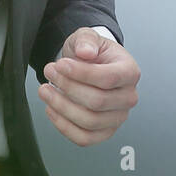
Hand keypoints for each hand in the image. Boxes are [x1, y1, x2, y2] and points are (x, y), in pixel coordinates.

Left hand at [38, 26, 139, 146]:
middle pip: (98, 102)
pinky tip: (51, 109)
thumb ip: (87, 40)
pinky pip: (84, 138)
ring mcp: (118, 117)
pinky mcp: (104, 132)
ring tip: (45, 90)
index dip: (82, 73)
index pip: (109, 78)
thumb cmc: (93, 54)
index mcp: (130, 72)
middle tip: (49, 73)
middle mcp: (128, 97)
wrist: (91, 67)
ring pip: (89, 121)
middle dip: (67, 88)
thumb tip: (85, 51)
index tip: (60, 64)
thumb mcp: (88, 37)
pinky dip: (63, 126)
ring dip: (61, 107)